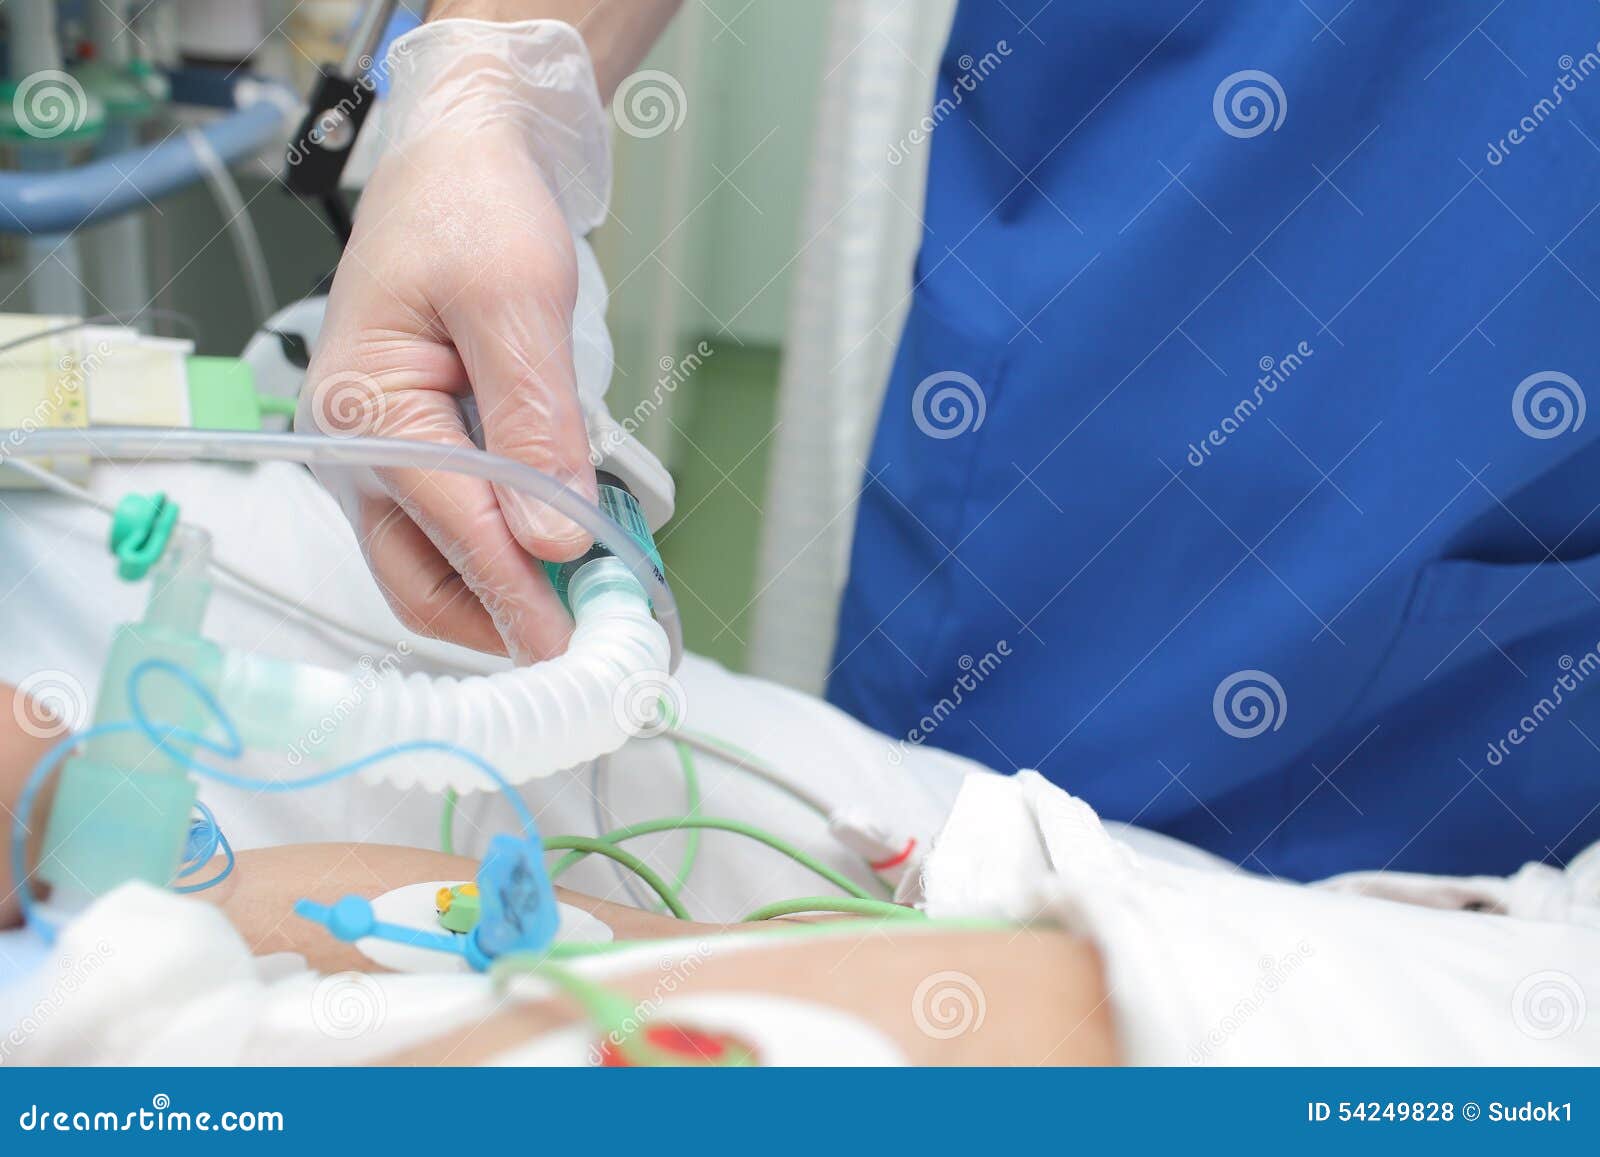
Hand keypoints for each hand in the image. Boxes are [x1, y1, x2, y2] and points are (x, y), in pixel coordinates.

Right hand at [300, 20, 609, 660]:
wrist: (462, 158)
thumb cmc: (473, 208)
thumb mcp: (517, 302)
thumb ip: (536, 423)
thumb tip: (554, 536)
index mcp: (364, 409)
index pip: (451, 529)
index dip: (521, 592)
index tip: (578, 642)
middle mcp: (357, 446)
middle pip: (424, 574)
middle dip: (506, 613)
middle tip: (591, 638)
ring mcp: (384, 453)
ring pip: (437, 562)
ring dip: (509, 590)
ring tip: (590, 600)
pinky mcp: (420, 450)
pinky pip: (457, 524)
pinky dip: (509, 549)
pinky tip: (566, 548)